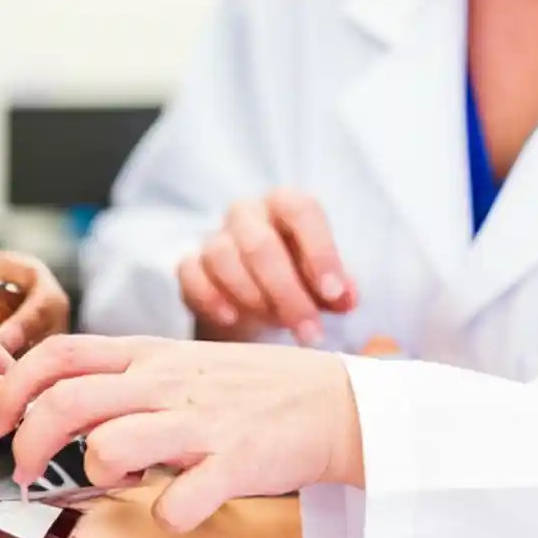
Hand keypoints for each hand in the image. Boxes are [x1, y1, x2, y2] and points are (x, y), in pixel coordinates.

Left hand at [0, 335, 362, 532]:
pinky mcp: (236, 461)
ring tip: (112, 481)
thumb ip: (126, 376)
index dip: (12, 384)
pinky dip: (167, 515)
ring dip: (97, 471)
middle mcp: (167, 380)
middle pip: (68, 401)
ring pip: (112, 445)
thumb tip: (64, 403)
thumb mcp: (182, 364)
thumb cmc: (252, 388)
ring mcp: (201, 420)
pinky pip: (179, 500)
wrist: (338, 402)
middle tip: (23, 469)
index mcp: (150, 353)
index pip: (59, 351)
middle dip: (27, 440)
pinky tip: (175, 511)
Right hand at [180, 190, 356, 345]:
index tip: (334, 294)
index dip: (320, 252)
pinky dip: (211, 298)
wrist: (253, 303)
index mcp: (285, 204)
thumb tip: (347, 298)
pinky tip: (232, 319)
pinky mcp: (190, 265)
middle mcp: (246, 213)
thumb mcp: (324, 285)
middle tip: (309, 332)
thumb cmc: (297, 281)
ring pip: (223, 257)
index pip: (301, 210)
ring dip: (253, 298)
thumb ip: (337, 290)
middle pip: (260, 244)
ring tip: (275, 324)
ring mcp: (214, 238)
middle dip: (287, 293)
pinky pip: (192, 275)